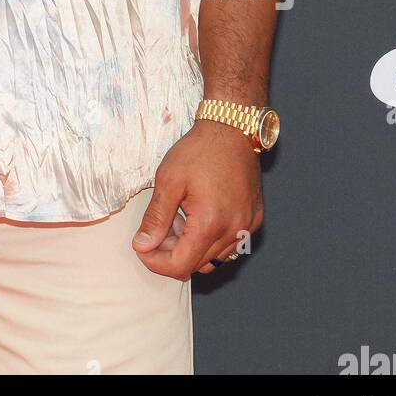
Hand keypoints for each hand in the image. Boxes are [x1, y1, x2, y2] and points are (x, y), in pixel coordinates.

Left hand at [130, 122, 262, 279]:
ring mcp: (246, 227)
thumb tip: (142, 246)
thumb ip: (156, 218)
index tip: (143, 247)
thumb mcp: (168, 180)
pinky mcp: (253, 220)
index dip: (156, 263)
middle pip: (196, 265)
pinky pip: (229, 244)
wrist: (232, 128)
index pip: (180, 267)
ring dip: (192, 247)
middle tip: (160, 225)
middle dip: (172, 252)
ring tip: (180, 218)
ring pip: (213, 258)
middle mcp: (233, 232)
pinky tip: (198, 215)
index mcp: (210, 224)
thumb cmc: (200, 150)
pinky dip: (210, 239)